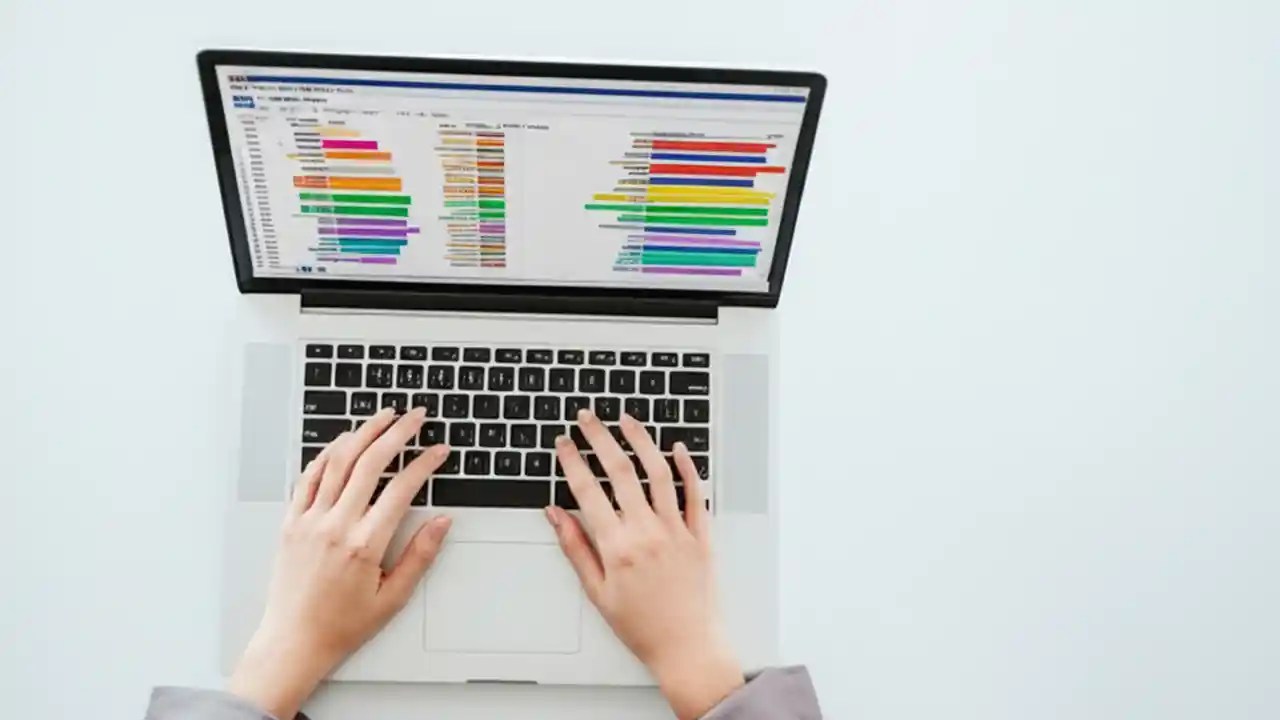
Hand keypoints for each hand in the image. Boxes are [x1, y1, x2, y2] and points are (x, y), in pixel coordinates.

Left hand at [229, 407, 451, 719]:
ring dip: (363, 433)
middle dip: (397, 433)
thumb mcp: (392, 598)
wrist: (292, 641)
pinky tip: (341, 443)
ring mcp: (309, 521)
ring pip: (338, 461)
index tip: (438, 451)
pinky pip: (308, 478)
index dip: (425, 463)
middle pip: (370, 463)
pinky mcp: (291, 523)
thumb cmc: (340, 625)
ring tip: (382, 416)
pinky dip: (326, 454)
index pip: (401, 488)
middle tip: (415, 417)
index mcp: (364, 545)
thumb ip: (420, 556)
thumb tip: (442, 523)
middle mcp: (335, 526)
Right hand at [548, 409, 742, 719]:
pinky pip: (694, 492)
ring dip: (640, 440)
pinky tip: (677, 448)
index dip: (572, 461)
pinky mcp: (701, 535)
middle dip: (600, 437)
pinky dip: (686, 467)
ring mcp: (676, 530)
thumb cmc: (642, 626)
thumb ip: (575, 548)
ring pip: (657, 472)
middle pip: (619, 470)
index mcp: (617, 547)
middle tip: (587, 418)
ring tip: (626, 420)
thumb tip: (556, 514)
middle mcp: (647, 532)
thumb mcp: (596, 592)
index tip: (563, 443)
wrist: (688, 648)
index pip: (587, 491)